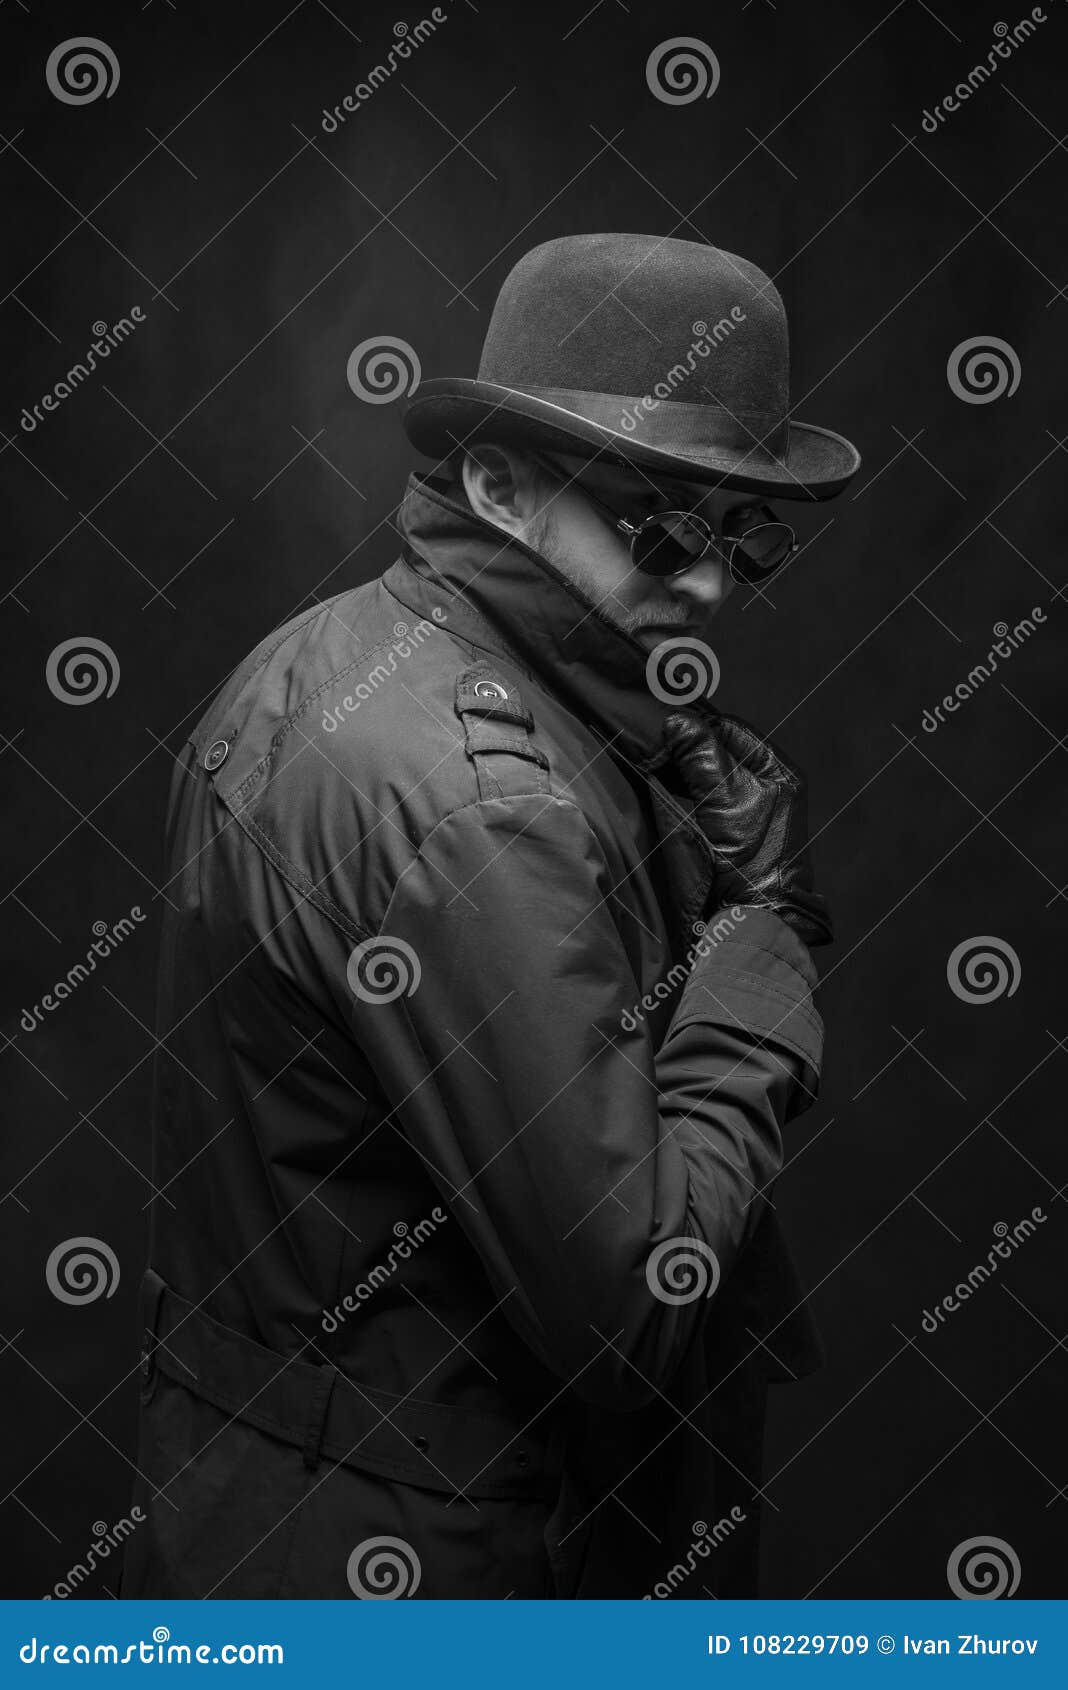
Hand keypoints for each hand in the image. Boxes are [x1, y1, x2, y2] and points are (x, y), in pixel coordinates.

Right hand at [661, 710, 833, 948]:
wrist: (755, 917)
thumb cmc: (749, 857)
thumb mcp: (723, 800)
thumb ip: (701, 756)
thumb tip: (676, 722)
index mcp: (778, 770)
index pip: (730, 729)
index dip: (695, 729)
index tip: (663, 736)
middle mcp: (769, 784)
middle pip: (719, 751)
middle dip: (686, 751)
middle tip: (654, 753)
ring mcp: (753, 809)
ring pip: (709, 775)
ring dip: (682, 772)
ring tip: (656, 771)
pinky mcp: (735, 832)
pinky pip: (707, 799)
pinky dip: (686, 794)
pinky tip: (667, 794)